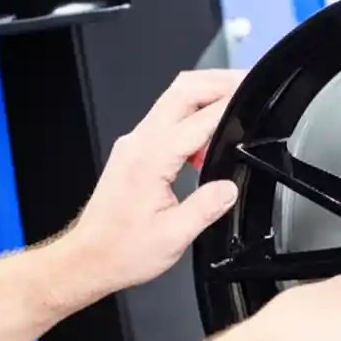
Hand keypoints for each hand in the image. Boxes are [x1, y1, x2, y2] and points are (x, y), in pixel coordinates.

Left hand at [59, 70, 245, 304]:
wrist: (88, 259)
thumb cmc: (121, 250)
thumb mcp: (174, 236)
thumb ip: (206, 207)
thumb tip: (230, 187)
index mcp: (150, 159)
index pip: (199, 120)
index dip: (229, 106)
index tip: (252, 98)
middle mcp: (139, 143)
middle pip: (182, 91)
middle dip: (218, 81)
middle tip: (248, 83)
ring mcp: (134, 144)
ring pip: (173, 100)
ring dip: (205, 95)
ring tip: (235, 106)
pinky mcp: (134, 151)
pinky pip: (166, 119)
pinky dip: (193, 116)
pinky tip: (207, 141)